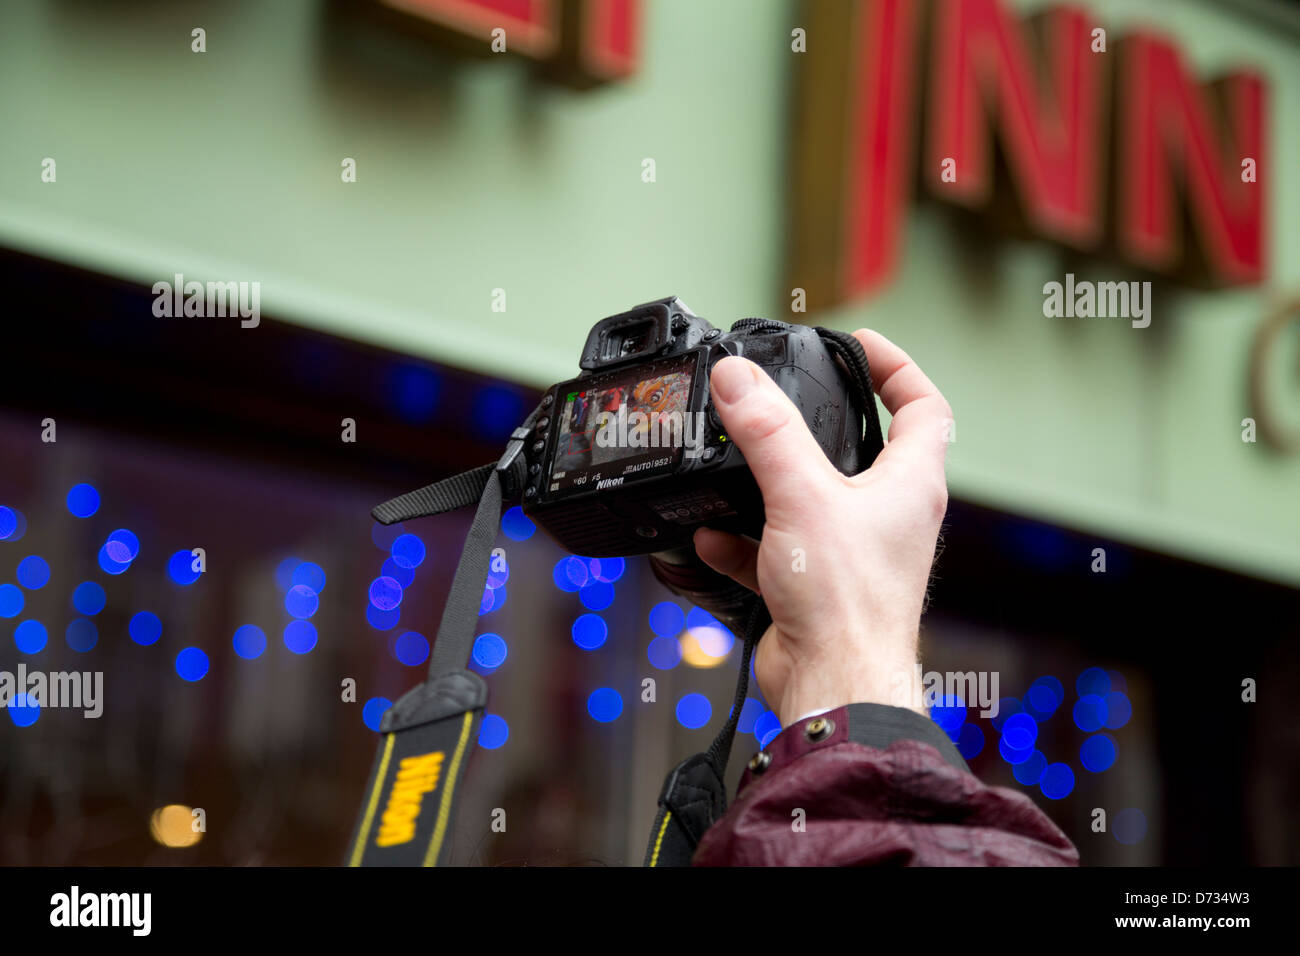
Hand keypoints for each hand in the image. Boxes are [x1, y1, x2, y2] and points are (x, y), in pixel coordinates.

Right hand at [694, 329, 951, 725]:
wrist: (833, 686)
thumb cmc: (846, 602)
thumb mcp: (801, 496)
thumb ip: (767, 433)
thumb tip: (740, 378)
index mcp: (910, 484)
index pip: (924, 407)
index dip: (896, 368)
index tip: (858, 346)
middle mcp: (890, 516)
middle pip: (865, 449)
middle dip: (822, 423)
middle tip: (785, 396)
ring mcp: (854, 553)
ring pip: (814, 501)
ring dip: (772, 484)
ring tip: (735, 463)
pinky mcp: (817, 587)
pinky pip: (776, 549)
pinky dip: (743, 540)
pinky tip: (710, 535)